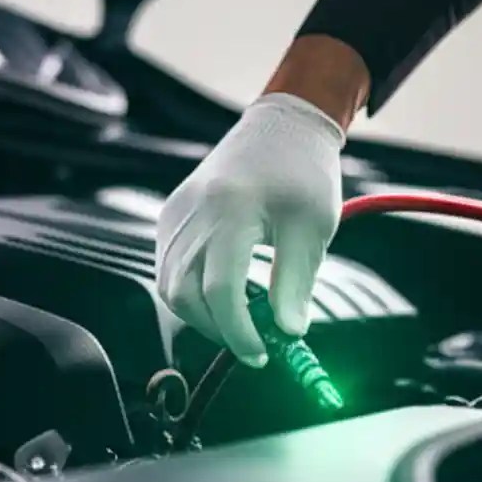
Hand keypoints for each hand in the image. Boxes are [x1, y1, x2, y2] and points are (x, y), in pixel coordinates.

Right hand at [155, 93, 343, 367]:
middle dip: (219, 330)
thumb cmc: (303, 174)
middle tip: (255, 344)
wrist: (282, 127)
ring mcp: (175, 214)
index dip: (239, 333)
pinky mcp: (170, 217)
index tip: (262, 354)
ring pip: (170, 287)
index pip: (221, 290)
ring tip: (242, 322)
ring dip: (202, 316)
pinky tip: (224, 295)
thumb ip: (296, 283)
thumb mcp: (313, 229)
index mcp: (231, 210)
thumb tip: (289, 333)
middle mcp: (192, 212)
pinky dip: (191, 293)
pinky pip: (168, 269)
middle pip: (186, 294)